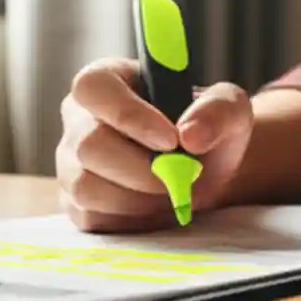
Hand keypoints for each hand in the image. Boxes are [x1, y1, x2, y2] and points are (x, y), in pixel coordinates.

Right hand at [56, 58, 253, 231]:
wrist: (203, 172)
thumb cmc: (207, 131)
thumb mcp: (229, 110)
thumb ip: (219, 111)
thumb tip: (191, 135)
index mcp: (107, 82)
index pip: (93, 88)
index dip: (128, 114)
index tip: (171, 139)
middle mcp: (78, 120)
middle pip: (89, 144)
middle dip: (143, 170)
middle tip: (182, 176)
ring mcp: (70, 163)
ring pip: (85, 186)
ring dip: (139, 198)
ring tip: (172, 191)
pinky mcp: (76, 203)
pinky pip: (92, 216)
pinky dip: (131, 219)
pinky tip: (155, 206)